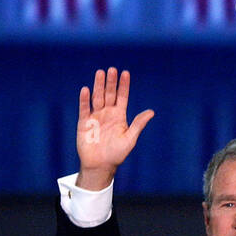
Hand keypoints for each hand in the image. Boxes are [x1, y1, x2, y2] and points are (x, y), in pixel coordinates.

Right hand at [76, 67, 154, 188]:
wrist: (100, 166)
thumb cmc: (117, 154)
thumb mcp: (130, 139)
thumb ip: (138, 124)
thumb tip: (151, 112)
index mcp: (119, 116)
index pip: (122, 97)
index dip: (124, 86)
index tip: (125, 73)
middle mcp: (107, 113)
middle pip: (109, 94)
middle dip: (111, 82)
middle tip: (112, 70)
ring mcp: (95, 116)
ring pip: (97, 97)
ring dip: (98, 86)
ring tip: (100, 73)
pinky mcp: (84, 122)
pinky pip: (84, 108)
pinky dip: (85, 100)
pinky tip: (86, 90)